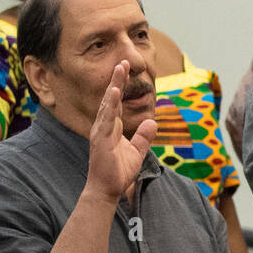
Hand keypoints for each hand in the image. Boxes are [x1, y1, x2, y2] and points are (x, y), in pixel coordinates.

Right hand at [85, 61, 157, 202]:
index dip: (120, 86)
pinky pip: (106, 120)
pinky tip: (114, 92)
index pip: (117, 102)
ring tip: (119, 70)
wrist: (107, 189)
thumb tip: (151, 122)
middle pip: (111, 98)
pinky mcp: (101, 140)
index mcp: (111, 127)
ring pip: (108, 105)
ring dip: (114, 86)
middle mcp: (104, 126)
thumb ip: (143, 136)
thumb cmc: (118, 172)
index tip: (125, 70)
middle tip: (123, 62)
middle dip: (117, 80)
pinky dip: (110, 105)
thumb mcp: (137, 151)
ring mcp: (101, 132)